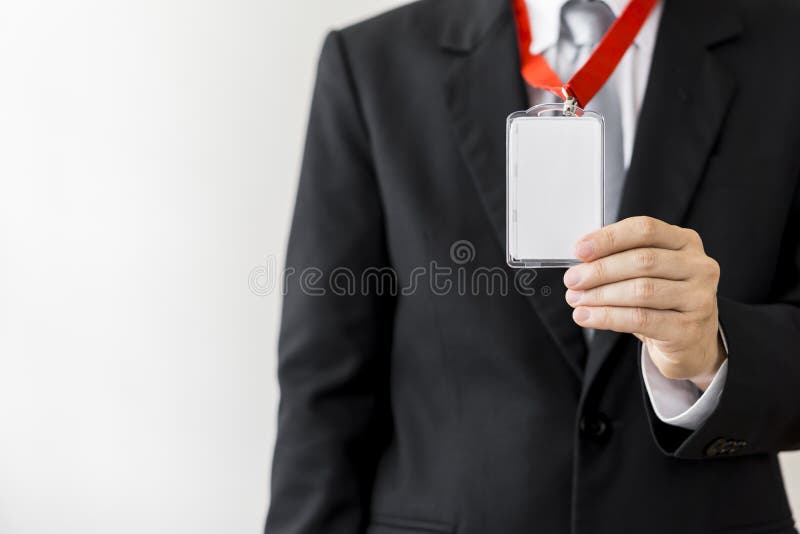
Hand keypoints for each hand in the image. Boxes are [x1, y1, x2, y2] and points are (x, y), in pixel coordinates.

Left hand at [563, 216, 725, 390]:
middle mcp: (698, 266)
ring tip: (576, 299)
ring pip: (641, 290)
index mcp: (685, 241)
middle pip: (643, 261)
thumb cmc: (661, 300)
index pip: (645, 230)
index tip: (580, 250)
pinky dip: (607, 317)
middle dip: (600, 270)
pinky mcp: (688, 329)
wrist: (690, 342)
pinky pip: (640, 319)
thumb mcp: (647, 272)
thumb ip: (620, 260)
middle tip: (572, 280)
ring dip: (600, 295)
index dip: (610, 238)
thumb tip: (580, 264)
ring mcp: (698, 298)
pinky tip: (586, 316)